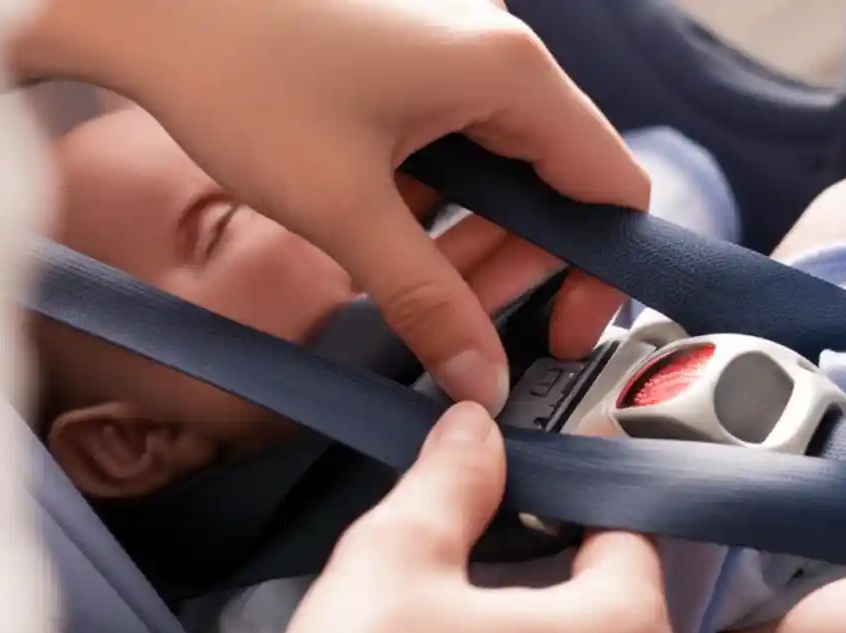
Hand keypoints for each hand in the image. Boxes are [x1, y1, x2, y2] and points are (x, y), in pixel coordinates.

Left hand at [12, 0, 648, 411]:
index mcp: (508, 69)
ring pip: (497, 163)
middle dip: (516, 263)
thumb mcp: (342, 208)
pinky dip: (432, 196)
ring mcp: (447, 42)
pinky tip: (384, 232)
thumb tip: (482, 377)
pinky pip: (450, 137)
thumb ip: (426, 301)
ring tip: (415, 290)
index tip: (560, 336)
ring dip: (469, 237)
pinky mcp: (404, 50)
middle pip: (554, 179)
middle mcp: (493, 43)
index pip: (610, 186)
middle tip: (462, 327)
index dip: (598, 274)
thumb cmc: (235, 74)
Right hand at [265, 403, 678, 632]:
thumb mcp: (396, 564)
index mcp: (620, 629)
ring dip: (517, 606)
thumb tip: (475, 423)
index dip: (565, 477)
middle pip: (602, 582)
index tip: (507, 460)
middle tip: (461, 520)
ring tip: (442, 590)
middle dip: (536, 541)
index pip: (623, 518)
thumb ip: (448, 481)